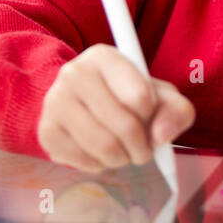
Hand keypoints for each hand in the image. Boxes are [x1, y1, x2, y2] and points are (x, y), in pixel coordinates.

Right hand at [38, 45, 193, 171]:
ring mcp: (55, 102)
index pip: (140, 97)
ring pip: (104, 147)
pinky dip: (100, 165)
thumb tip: (161, 135)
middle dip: (142, 147)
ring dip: (122, 159)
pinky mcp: (46, 131)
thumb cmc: (128, 96)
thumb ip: (176, 111)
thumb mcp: (161, 96)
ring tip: (123, 151)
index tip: (148, 116)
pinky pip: (84, 162)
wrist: (84, 103)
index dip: (152, 116)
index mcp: (104, 57)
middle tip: (143, 149)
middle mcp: (74, 74)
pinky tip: (100, 152)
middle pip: (124, 126)